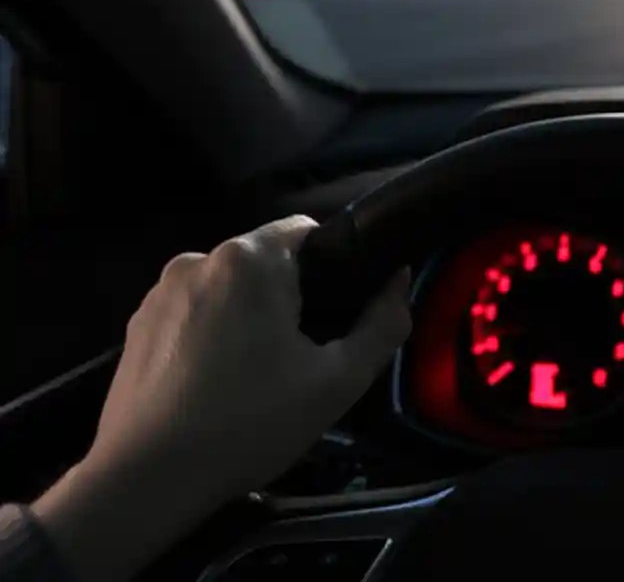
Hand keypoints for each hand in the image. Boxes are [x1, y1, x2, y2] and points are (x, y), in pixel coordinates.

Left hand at [33, 215, 410, 580]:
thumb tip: (399, 281)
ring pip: (229, 292)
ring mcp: (159, 293)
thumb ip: (382, 324)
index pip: (307, 231)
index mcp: (249, 259)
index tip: (339, 319)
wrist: (148, 479)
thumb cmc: (251, 421)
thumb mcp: (338, 381)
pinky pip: (194, 316)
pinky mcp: (135, 327)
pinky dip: (213, 338)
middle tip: (306, 360)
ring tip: (258, 379)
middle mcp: (198, 259)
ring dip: (250, 319)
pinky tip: (217, 388)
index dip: (335, 268)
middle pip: (266, 263)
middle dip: (291, 300)